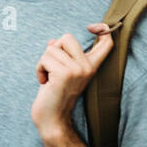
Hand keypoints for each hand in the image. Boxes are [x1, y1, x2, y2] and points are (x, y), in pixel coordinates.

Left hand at [31, 24, 113, 138]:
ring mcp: (77, 70)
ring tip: (48, 78)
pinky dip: (39, 69)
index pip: (107, 43)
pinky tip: (44, 82)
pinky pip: (44, 58)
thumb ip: (60, 56)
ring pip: (51, 48)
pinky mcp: (64, 74)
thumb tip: (52, 41)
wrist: (52, 119)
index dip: (104, 29)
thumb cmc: (53, 95)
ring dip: (43, 62)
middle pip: (67, 37)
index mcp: (91, 66)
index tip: (93, 27)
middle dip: (53, 49)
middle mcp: (87, 67)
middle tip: (52, 68)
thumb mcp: (59, 72)